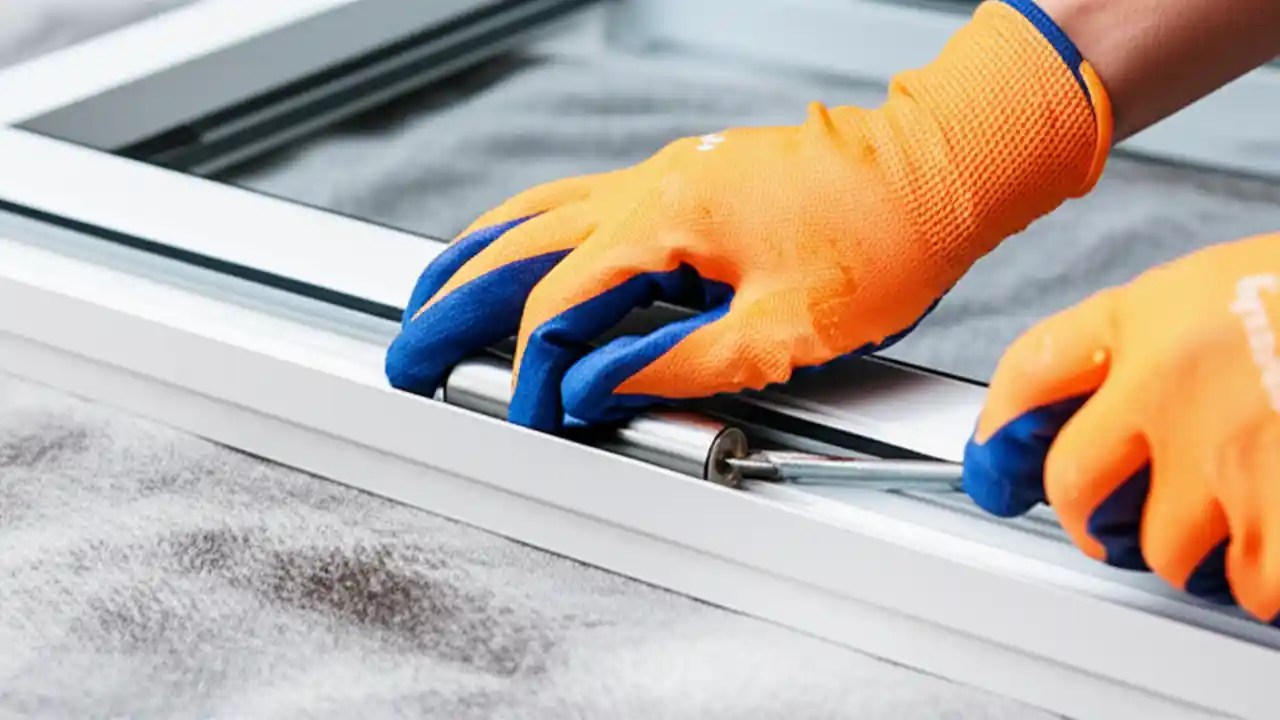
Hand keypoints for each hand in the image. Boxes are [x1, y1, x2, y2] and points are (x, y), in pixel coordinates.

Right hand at [387, 0, 1109, 430]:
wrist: (937, 170)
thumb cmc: (883, 239)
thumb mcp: (783, 331)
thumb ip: (676, 366)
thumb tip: (593, 389)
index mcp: (664, 222)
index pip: (560, 308)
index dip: (533, 373)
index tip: (530, 419)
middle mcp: (649, 190)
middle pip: (520, 250)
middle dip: (454, 308)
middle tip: (407, 354)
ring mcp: (661, 179)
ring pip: (538, 215)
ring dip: (475, 260)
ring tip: (428, 294)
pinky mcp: (682, 183)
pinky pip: (578, 203)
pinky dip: (528, 232)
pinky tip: (518, 247)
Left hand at [964, 232, 1279, 621]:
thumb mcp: (1213, 285)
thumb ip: (1149, 336)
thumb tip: (1099, 407)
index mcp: (1147, 317)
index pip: (1031, 371)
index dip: (1000, 425)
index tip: (994, 457)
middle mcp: (1167, 384)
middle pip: (1073, 483)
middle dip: (1085, 517)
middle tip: (1101, 528)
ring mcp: (1225, 451)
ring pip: (1164, 547)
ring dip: (1190, 551)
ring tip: (1225, 525)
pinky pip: (1251, 585)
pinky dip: (1261, 585)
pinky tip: (1270, 554)